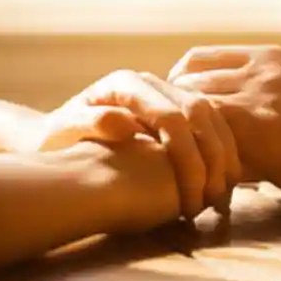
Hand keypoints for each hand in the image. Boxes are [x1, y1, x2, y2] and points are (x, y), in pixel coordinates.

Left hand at [35, 70, 239, 220]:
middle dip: (211, 158)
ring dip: (224, 155)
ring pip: (212, 116)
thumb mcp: (62, 132)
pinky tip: (224, 179)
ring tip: (223, 192)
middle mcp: (152, 82)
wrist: (57, 136)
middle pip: (198, 113)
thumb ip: (88, 124)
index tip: (190, 197)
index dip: (187, 158)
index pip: (171, 117)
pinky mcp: (180, 107)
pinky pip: (214, 124)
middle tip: (213, 198)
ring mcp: (168, 91)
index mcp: (126, 84)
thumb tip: (125, 124)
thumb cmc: (56, 141)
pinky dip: (224, 151)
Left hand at [167, 45, 280, 207]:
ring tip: (182, 170)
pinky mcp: (259, 132)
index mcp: (273, 59)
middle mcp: (260, 71)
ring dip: (182, 139)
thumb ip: (280, 98)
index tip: (181, 120)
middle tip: (171, 151)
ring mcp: (258, 98)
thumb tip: (259, 125)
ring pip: (189, 109)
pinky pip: (206, 139)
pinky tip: (199, 185)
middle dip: (171, 115)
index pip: (198, 60)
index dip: (181, 89)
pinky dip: (196, 160)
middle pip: (183, 82)